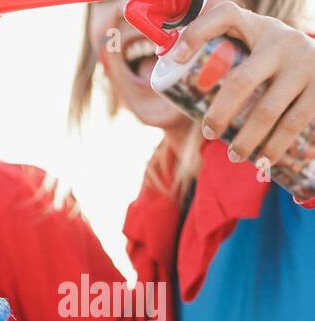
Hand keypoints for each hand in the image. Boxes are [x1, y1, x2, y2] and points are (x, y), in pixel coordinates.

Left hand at [174, 4, 314, 168]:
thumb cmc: (270, 57)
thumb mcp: (252, 43)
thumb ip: (220, 49)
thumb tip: (165, 55)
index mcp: (257, 27)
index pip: (225, 14)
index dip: (198, 32)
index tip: (176, 57)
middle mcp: (282, 41)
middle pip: (241, 81)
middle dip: (219, 114)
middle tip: (208, 133)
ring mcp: (305, 63)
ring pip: (269, 110)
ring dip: (247, 140)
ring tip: (234, 156)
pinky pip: (296, 122)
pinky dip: (278, 146)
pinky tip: (265, 160)